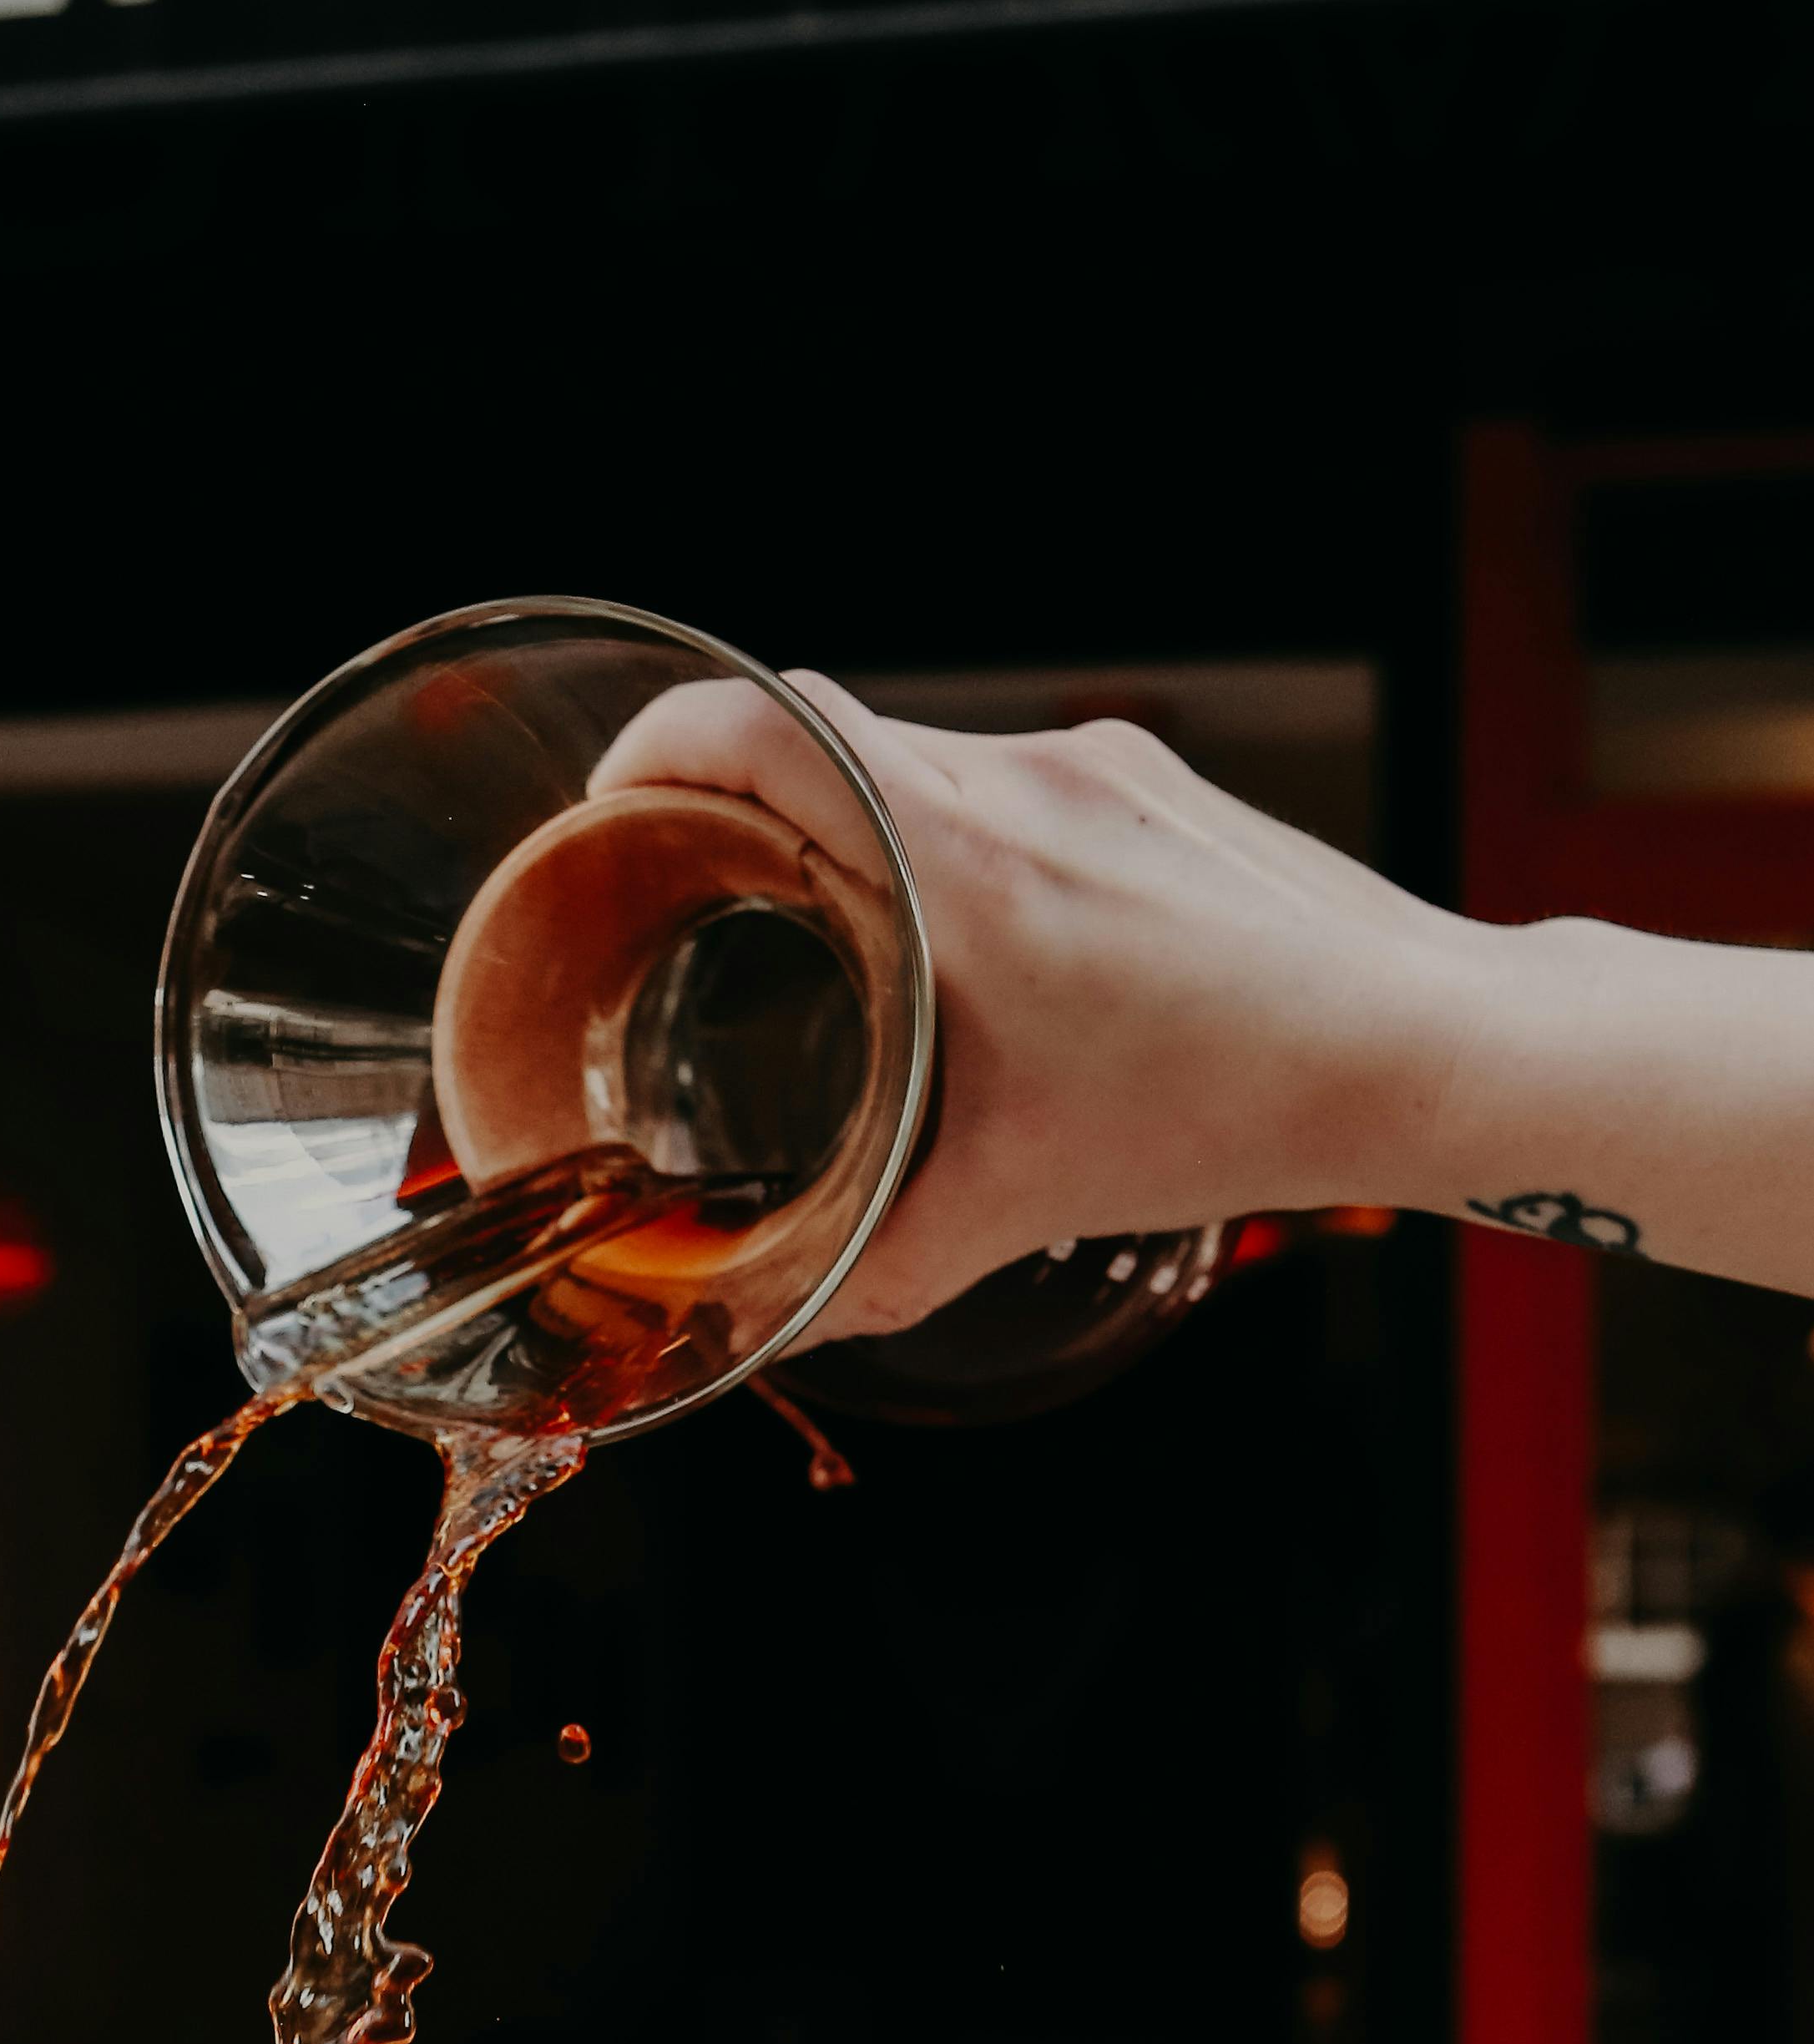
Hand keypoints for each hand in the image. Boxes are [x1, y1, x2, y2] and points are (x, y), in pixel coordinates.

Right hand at [593, 674, 1482, 1333]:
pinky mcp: (1156, 786)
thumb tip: (787, 1322)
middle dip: (746, 810)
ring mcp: (1098, 768)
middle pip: (824, 736)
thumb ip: (883, 1263)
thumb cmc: (1233, 1107)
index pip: (755, 721)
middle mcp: (1019, 779)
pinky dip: (961, 849)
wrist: (1427, 1044)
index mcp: (955, 858)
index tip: (615, 803)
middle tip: (701, 895)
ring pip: (922, 765)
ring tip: (851, 941)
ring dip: (865, 836)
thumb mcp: (1024, 1198)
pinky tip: (989, 950)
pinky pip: (1013, 788)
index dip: (656, 745)